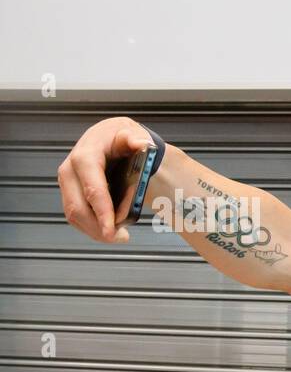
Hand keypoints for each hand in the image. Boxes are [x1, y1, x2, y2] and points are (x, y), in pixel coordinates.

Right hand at [57, 117, 154, 243]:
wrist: (107, 138)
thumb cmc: (119, 138)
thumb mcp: (130, 133)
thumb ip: (136, 139)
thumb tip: (143, 144)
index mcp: (85, 156)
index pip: (92, 188)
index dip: (102, 210)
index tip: (112, 229)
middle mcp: (70, 170)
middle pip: (78, 207)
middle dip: (98, 227)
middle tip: (121, 238)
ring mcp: (67, 183)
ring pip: (74, 215)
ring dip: (95, 231)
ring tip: (120, 237)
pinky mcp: (68, 193)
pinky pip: (76, 216)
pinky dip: (92, 227)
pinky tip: (110, 231)